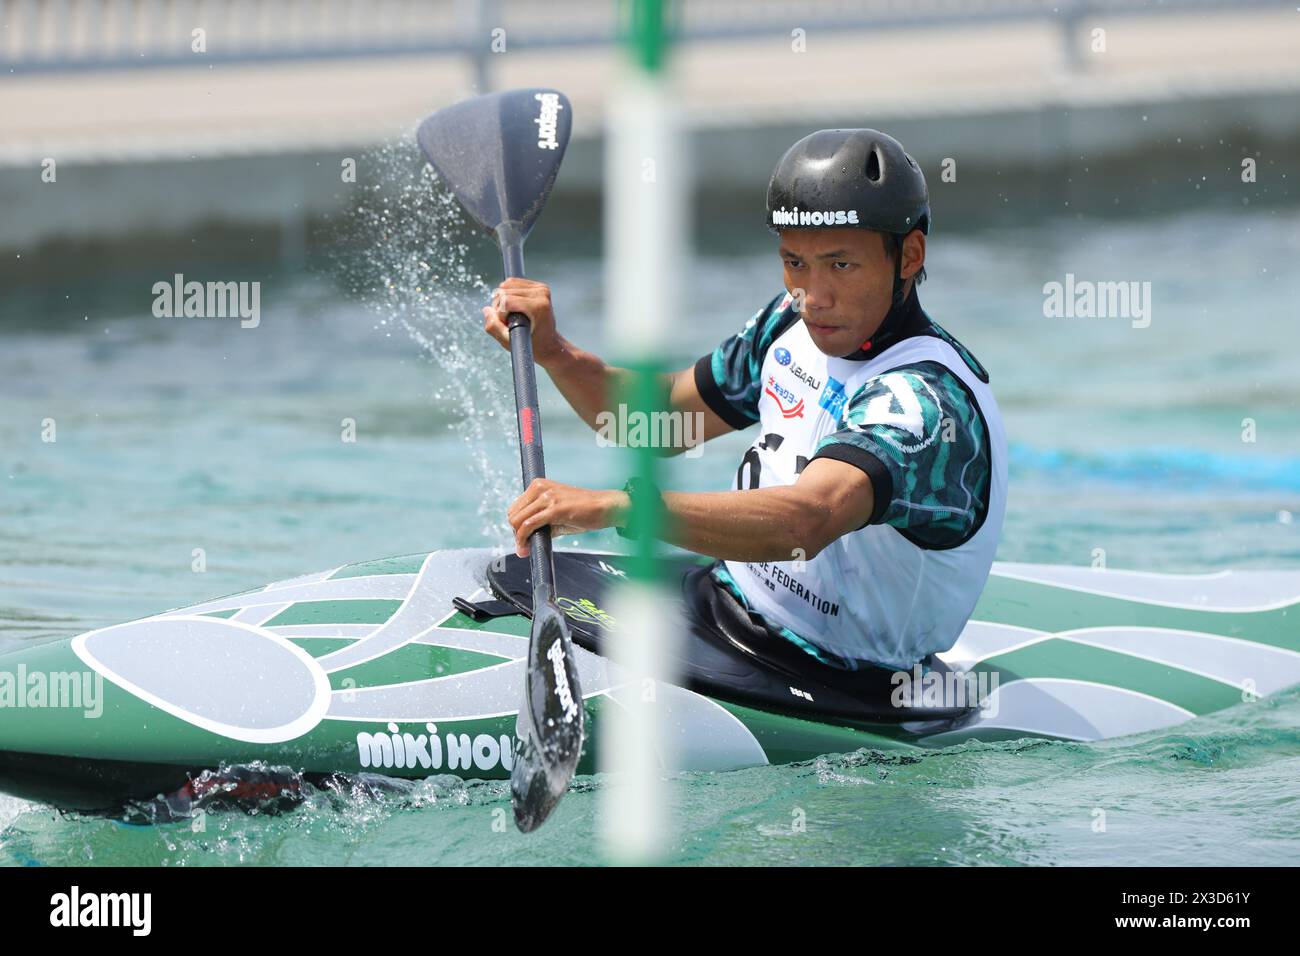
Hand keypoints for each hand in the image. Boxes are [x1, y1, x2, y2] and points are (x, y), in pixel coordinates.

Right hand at [482, 278, 565, 367]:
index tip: (508, 324)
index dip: (500, 314)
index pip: (505, 300)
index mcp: (538, 307)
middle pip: (504, 290)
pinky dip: (508, 293)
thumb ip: (494, 327)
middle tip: (509, 320)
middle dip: (500, 306)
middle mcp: (542, 294)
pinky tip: (515, 306)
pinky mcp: (539, 286)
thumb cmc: (531, 345)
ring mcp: (542, 288)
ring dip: (503, 299)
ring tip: (512, 314)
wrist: (549, 344)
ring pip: (507, 284)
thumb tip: (486, 309)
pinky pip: (513, 282)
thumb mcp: (509, 342)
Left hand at [507, 478, 627, 556]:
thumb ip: (541, 525)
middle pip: (513, 514)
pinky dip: (524, 538)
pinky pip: (529, 525)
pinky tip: (528, 546)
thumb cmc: (583, 511)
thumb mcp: (557, 513)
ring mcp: (547, 497)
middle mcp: (540, 488)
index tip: (522, 538)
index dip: (515, 526)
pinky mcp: (554, 508)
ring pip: (518, 520)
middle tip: (523, 546)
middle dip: (515, 533)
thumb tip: (524, 544)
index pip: (515, 507)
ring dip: (518, 538)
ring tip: (525, 548)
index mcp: (539, 485)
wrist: (605, 507)